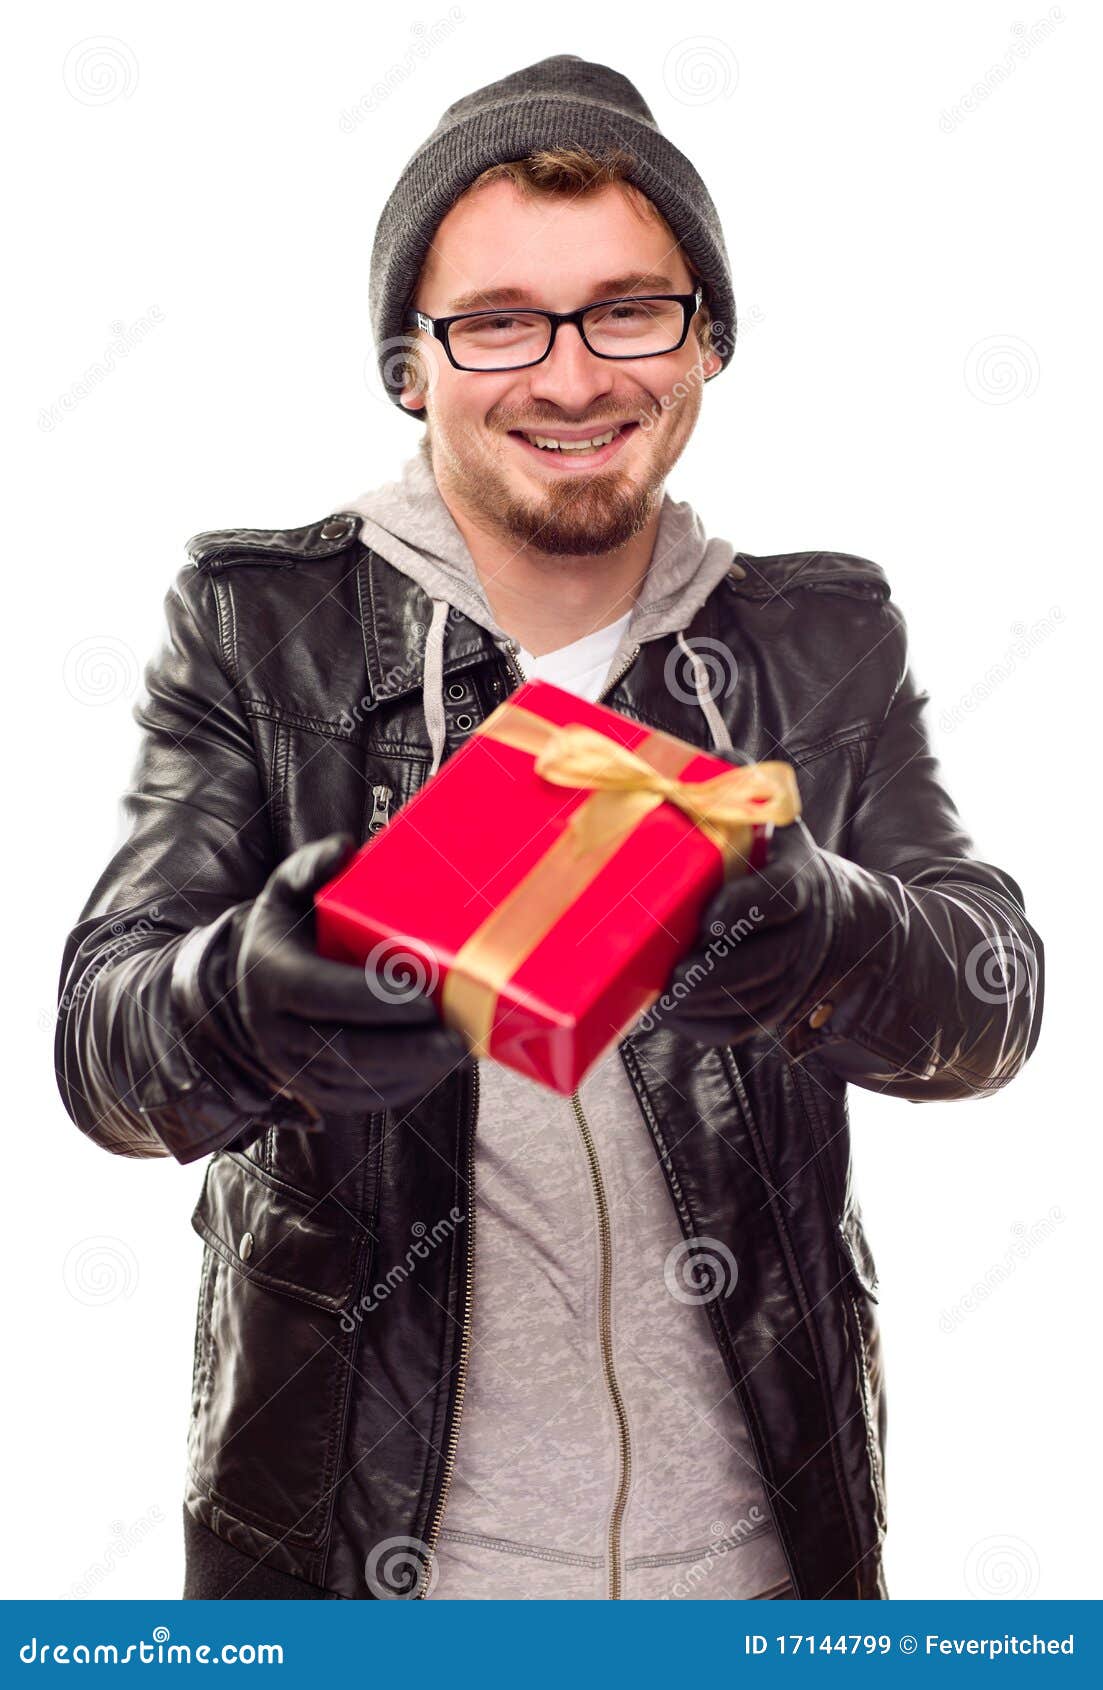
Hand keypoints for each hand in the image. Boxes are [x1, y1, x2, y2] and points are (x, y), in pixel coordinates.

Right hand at [180, 833, 470, 1116]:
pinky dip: (407, 1086)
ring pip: (359, 1081)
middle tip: (458, 1038)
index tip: (420, 997)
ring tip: (463, 1051)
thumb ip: (310, 867)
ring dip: (415, 1071)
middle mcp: (279, 1031)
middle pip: (345, 1049)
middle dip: (406, 1047)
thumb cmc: (286, 932)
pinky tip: (441, 1067)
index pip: (318, 994)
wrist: (250, 991)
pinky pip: (365, 1098)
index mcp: (271, 978)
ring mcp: (298, 1070)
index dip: (369, 999)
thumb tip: (345, 848)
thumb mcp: (285, 892)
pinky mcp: (320, 1094)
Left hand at [657, 797, 840, 1049]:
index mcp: (801, 882)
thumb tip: (718, 755)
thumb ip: (747, 791)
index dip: (746, 907)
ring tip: (664, 997)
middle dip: (716, 972)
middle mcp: (803, 934)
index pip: (780, 897)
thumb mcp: (777, 824)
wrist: (843, 919)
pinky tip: (670, 1018)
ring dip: (706, 1004)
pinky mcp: (777, 1010)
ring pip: (751, 1001)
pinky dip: (705, 1027)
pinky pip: (742, 1029)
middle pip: (764, 961)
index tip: (710, 917)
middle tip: (675, 974)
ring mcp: (793, 978)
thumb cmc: (785, 865)